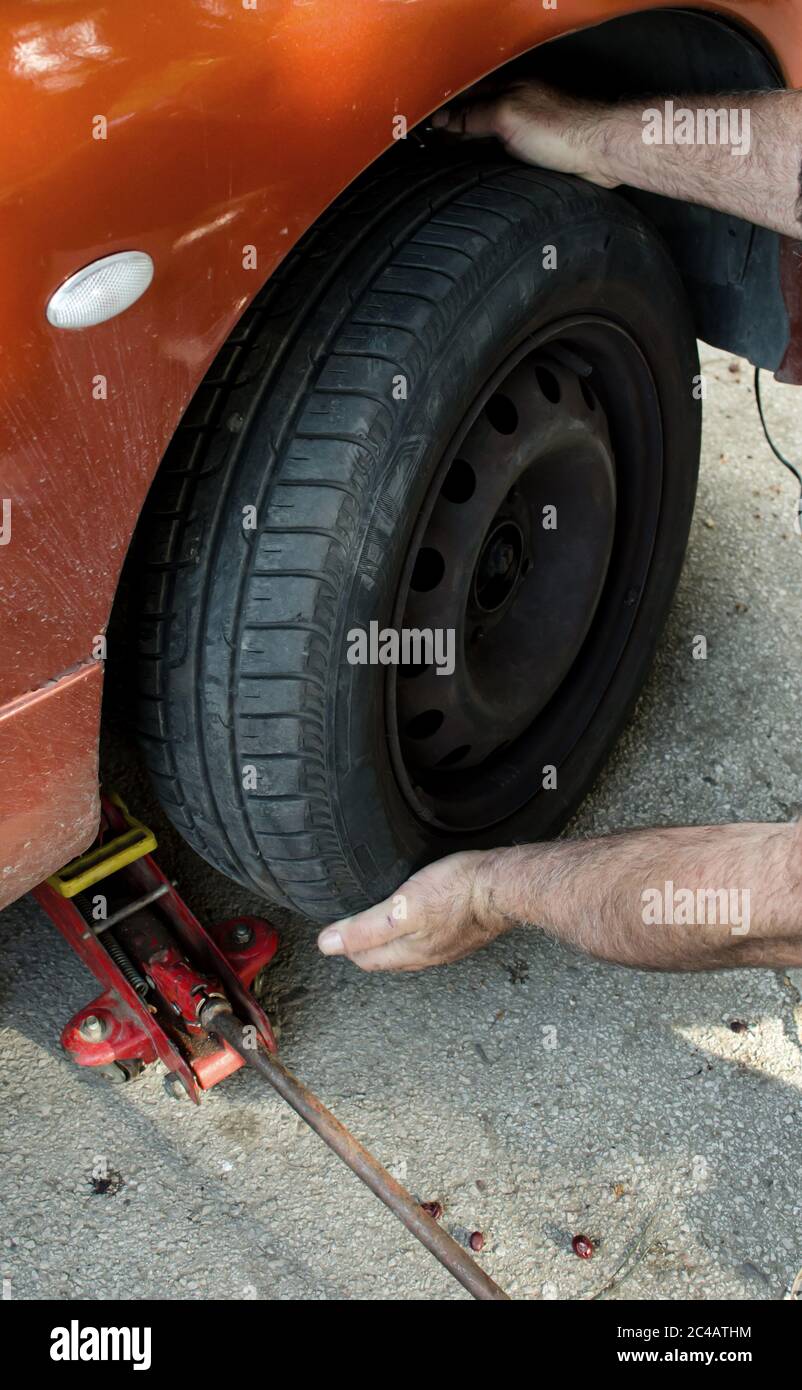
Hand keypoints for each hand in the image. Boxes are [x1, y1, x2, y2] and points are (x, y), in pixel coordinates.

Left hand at [316, 850, 512, 971]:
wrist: (504, 887)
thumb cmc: (457, 892)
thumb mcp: (403, 907)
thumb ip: (365, 928)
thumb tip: (327, 944)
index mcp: (410, 952)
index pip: (367, 959)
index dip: (348, 947)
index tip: (334, 933)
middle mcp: (427, 955)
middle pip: (386, 957)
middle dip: (366, 946)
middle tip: (350, 928)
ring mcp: (447, 946)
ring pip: (409, 950)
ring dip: (390, 941)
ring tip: (377, 924)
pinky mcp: (463, 931)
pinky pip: (431, 939)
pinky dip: (414, 932)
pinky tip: (417, 917)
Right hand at [431, 80, 618, 187]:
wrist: (599, 151)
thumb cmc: (562, 128)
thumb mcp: (506, 115)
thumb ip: (474, 116)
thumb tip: (445, 120)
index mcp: (506, 88)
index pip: (464, 97)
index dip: (443, 110)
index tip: (425, 127)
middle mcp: (515, 105)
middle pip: (474, 115)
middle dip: (452, 126)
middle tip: (430, 145)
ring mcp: (525, 127)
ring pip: (487, 134)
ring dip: (468, 143)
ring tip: (446, 158)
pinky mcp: (535, 149)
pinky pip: (501, 151)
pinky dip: (486, 157)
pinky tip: (479, 168)